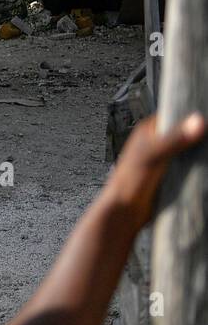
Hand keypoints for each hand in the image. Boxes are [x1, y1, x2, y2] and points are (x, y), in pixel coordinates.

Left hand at [106, 112, 205, 226]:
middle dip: (203, 134)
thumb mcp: (152, 156)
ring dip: (204, 151)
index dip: (196, 112)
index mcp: (150, 129)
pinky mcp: (174, 174)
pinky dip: (202, 165)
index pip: (178, 112)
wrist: (126, 213)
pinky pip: (193, 166)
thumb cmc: (130, 182)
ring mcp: (167, 158)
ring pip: (193, 149)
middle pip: (188, 131)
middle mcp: (159, 141)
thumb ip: (174, 139)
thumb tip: (198, 121)